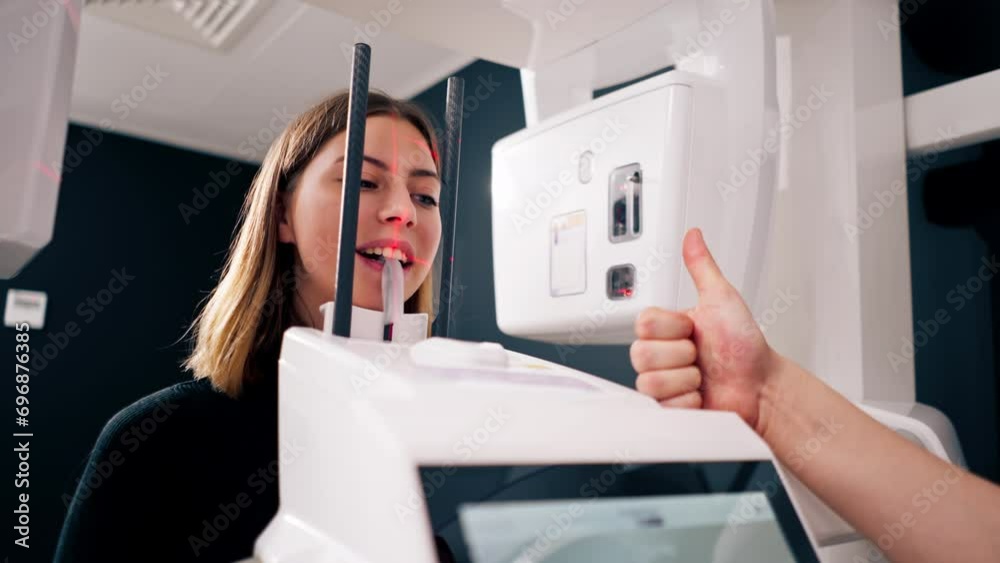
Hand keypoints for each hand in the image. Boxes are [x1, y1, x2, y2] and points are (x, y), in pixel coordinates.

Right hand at [630, 228, 779, 433]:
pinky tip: (700, 395)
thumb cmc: (744, 347)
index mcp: (665, 329)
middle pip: (642, 355)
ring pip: (650, 381)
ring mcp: (662, 383)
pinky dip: (688, 401)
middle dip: (682, 356)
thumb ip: (702, 266)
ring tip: (702, 377)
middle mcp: (659, 355)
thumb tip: (693, 235)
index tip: (693, 330)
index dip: (672, 329)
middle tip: (701, 356)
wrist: (761, 387)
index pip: (643, 324)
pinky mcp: (666, 410)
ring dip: (686, 379)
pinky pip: (662, 406)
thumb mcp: (722, 299)